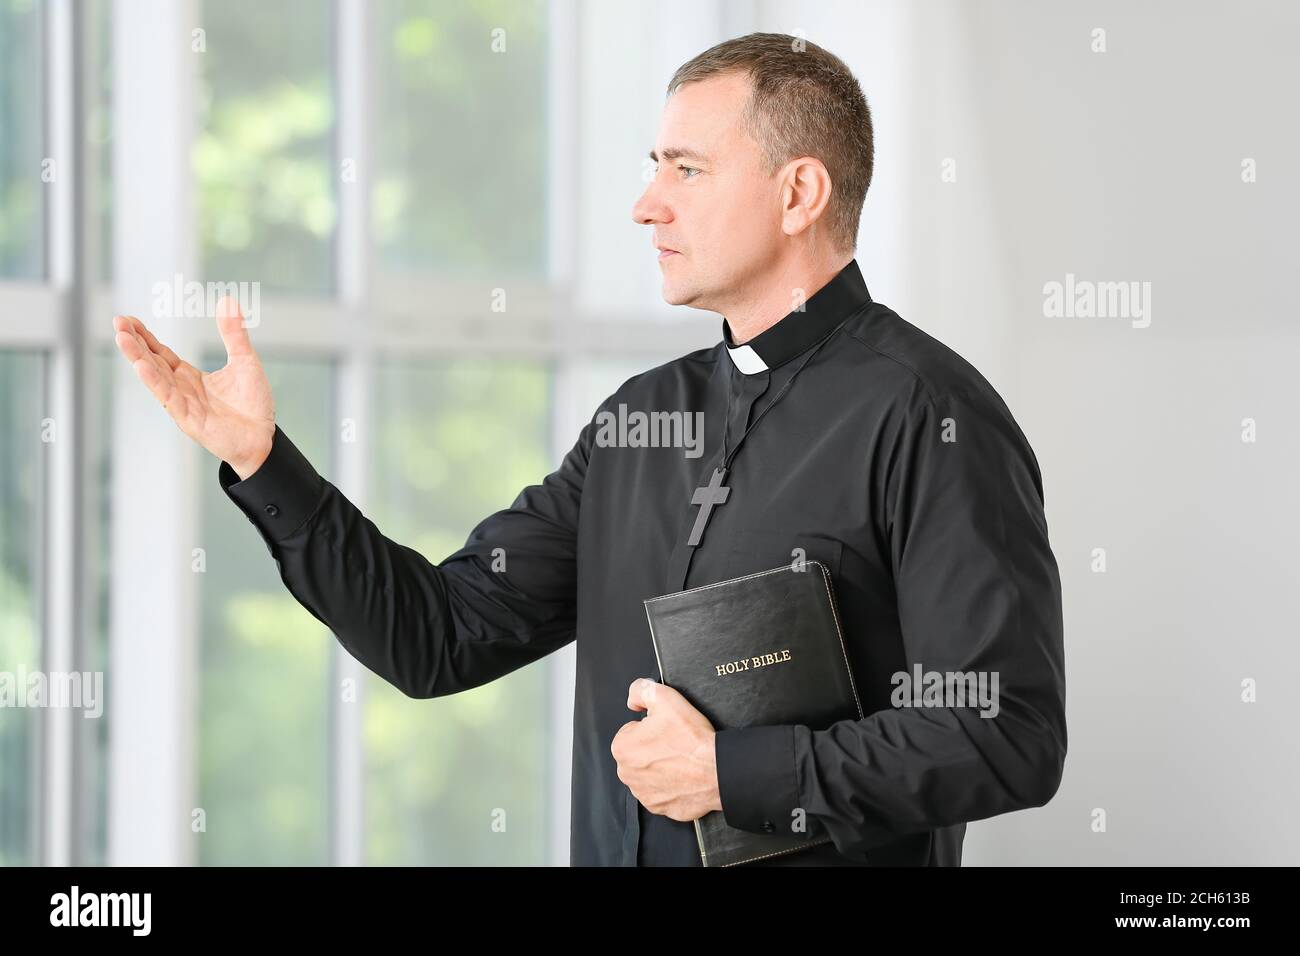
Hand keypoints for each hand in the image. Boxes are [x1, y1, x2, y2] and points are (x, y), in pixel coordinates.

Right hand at [112, 295, 274, 479]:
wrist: (264, 437)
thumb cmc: (253, 404)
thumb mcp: (245, 361)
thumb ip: (234, 334)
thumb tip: (227, 300)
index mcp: (189, 376)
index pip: (161, 353)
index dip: (144, 337)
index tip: (127, 320)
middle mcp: (181, 389)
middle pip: (152, 362)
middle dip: (134, 343)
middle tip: (118, 323)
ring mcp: (183, 405)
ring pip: (155, 378)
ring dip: (138, 358)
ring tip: (122, 339)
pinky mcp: (190, 420)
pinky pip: (169, 398)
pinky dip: (155, 382)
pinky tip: (141, 367)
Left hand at [611, 678, 722, 821]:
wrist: (717, 770)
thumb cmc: (691, 739)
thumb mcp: (665, 697)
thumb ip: (640, 690)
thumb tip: (633, 699)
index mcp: (622, 748)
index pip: (631, 731)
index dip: (650, 727)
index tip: (665, 729)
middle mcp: (627, 775)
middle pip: (638, 753)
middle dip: (652, 748)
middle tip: (674, 743)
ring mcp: (643, 794)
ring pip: (648, 773)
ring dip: (660, 767)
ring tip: (680, 759)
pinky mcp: (659, 807)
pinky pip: (661, 792)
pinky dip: (671, 785)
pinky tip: (683, 776)